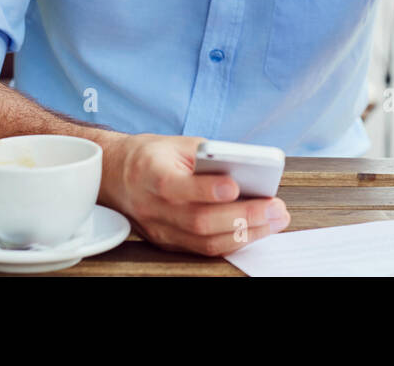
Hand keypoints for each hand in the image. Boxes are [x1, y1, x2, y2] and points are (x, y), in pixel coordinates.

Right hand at [100, 134, 289, 255]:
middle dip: (243, 215)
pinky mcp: (169, 243)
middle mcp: (153, 208)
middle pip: (198, 220)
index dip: (207, 189)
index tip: (236, 185)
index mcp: (151, 174)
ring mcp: (160, 230)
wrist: (117, 177)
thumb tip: (250, 169)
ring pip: (205, 241)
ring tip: (276, 219)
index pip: (177, 187)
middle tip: (276, 207)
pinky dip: (234, 241)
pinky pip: (204, 249)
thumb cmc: (155, 157)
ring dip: (246, 233)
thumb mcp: (179, 145)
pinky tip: (258, 229)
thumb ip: (210, 156)